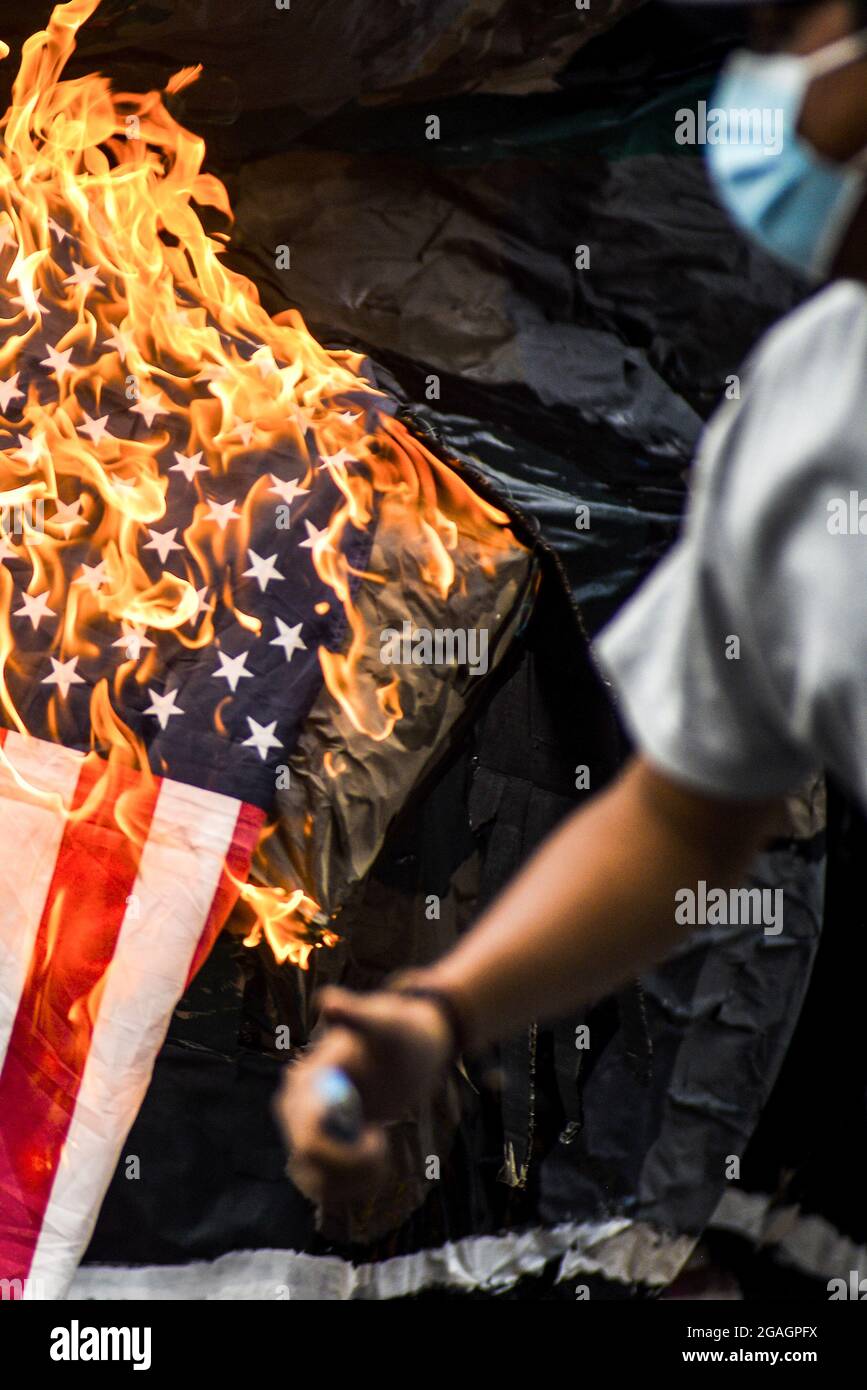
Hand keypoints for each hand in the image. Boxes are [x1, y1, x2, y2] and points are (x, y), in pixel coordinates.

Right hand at [276, 985, 453, 1203]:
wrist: (407, 1048)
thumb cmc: (398, 1031)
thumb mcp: (385, 1023)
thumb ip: (358, 1015)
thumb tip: (327, 999)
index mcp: (306, 1082)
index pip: (307, 1137)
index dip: (341, 1154)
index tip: (381, 1141)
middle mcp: (296, 1109)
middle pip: (308, 1164)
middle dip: (352, 1166)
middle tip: (385, 1143)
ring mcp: (306, 1129)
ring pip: (316, 1182)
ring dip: (355, 1180)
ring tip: (384, 1152)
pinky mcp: (321, 1147)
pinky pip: (326, 1185)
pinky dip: (354, 1186)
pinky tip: (378, 1162)